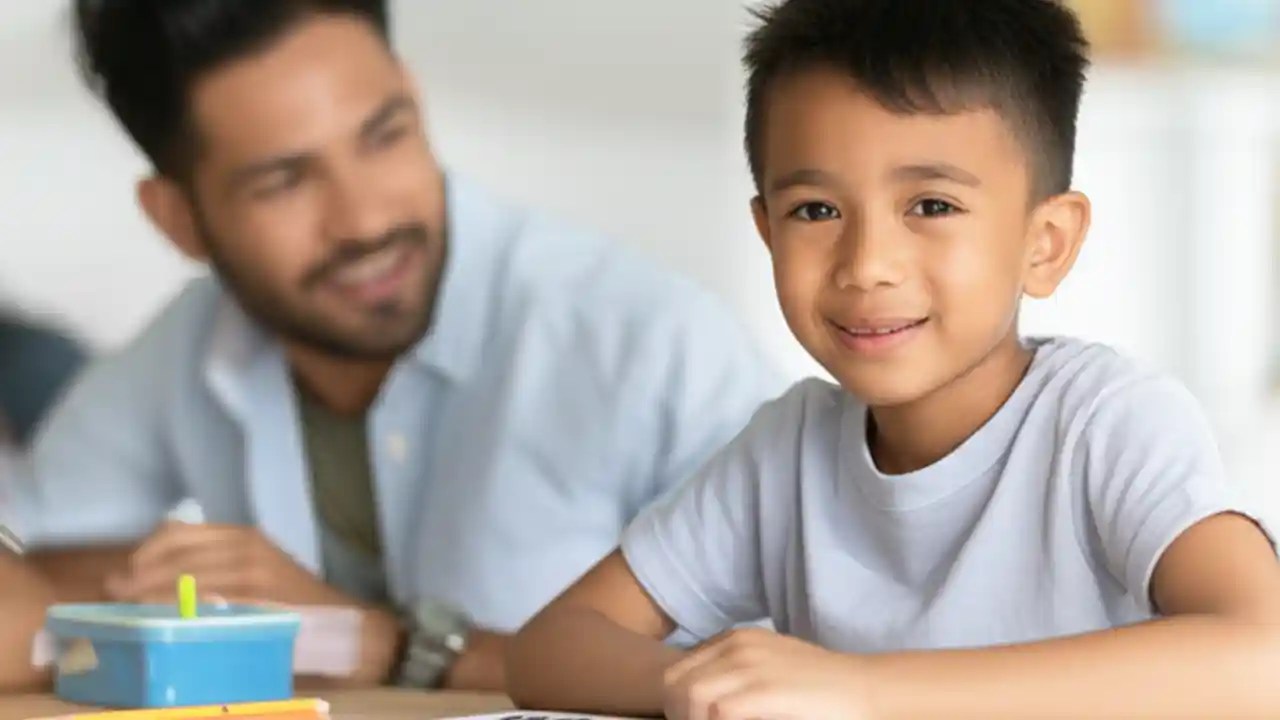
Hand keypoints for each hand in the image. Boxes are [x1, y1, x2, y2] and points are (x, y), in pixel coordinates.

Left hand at [105, 523, 346, 605]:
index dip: (146, 550)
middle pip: (176, 558)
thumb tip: (150, 569)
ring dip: (150, 597)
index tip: (125, 570)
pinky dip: (180, 613)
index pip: (180, 533)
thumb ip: (215, 561)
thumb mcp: (255, 566)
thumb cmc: (291, 598)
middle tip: (114, 593)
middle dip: (138, 577)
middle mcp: (246, 549)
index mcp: (243, 535)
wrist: (340, 622)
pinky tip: (166, 623)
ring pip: (185, 583)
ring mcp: (252, 577)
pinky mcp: (256, 605)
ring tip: (130, 611)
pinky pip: (206, 607)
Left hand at [663, 628, 875, 719]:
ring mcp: (749, 666)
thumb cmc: (818, 686)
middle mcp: (737, 646)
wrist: (863, 688)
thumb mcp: (769, 666)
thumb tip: (702, 702)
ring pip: (690, 696)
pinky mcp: (764, 690)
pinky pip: (718, 712)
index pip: (677, 671)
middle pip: (675, 684)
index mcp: (734, 639)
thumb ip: (735, 674)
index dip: (676, 705)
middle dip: (679, 714)